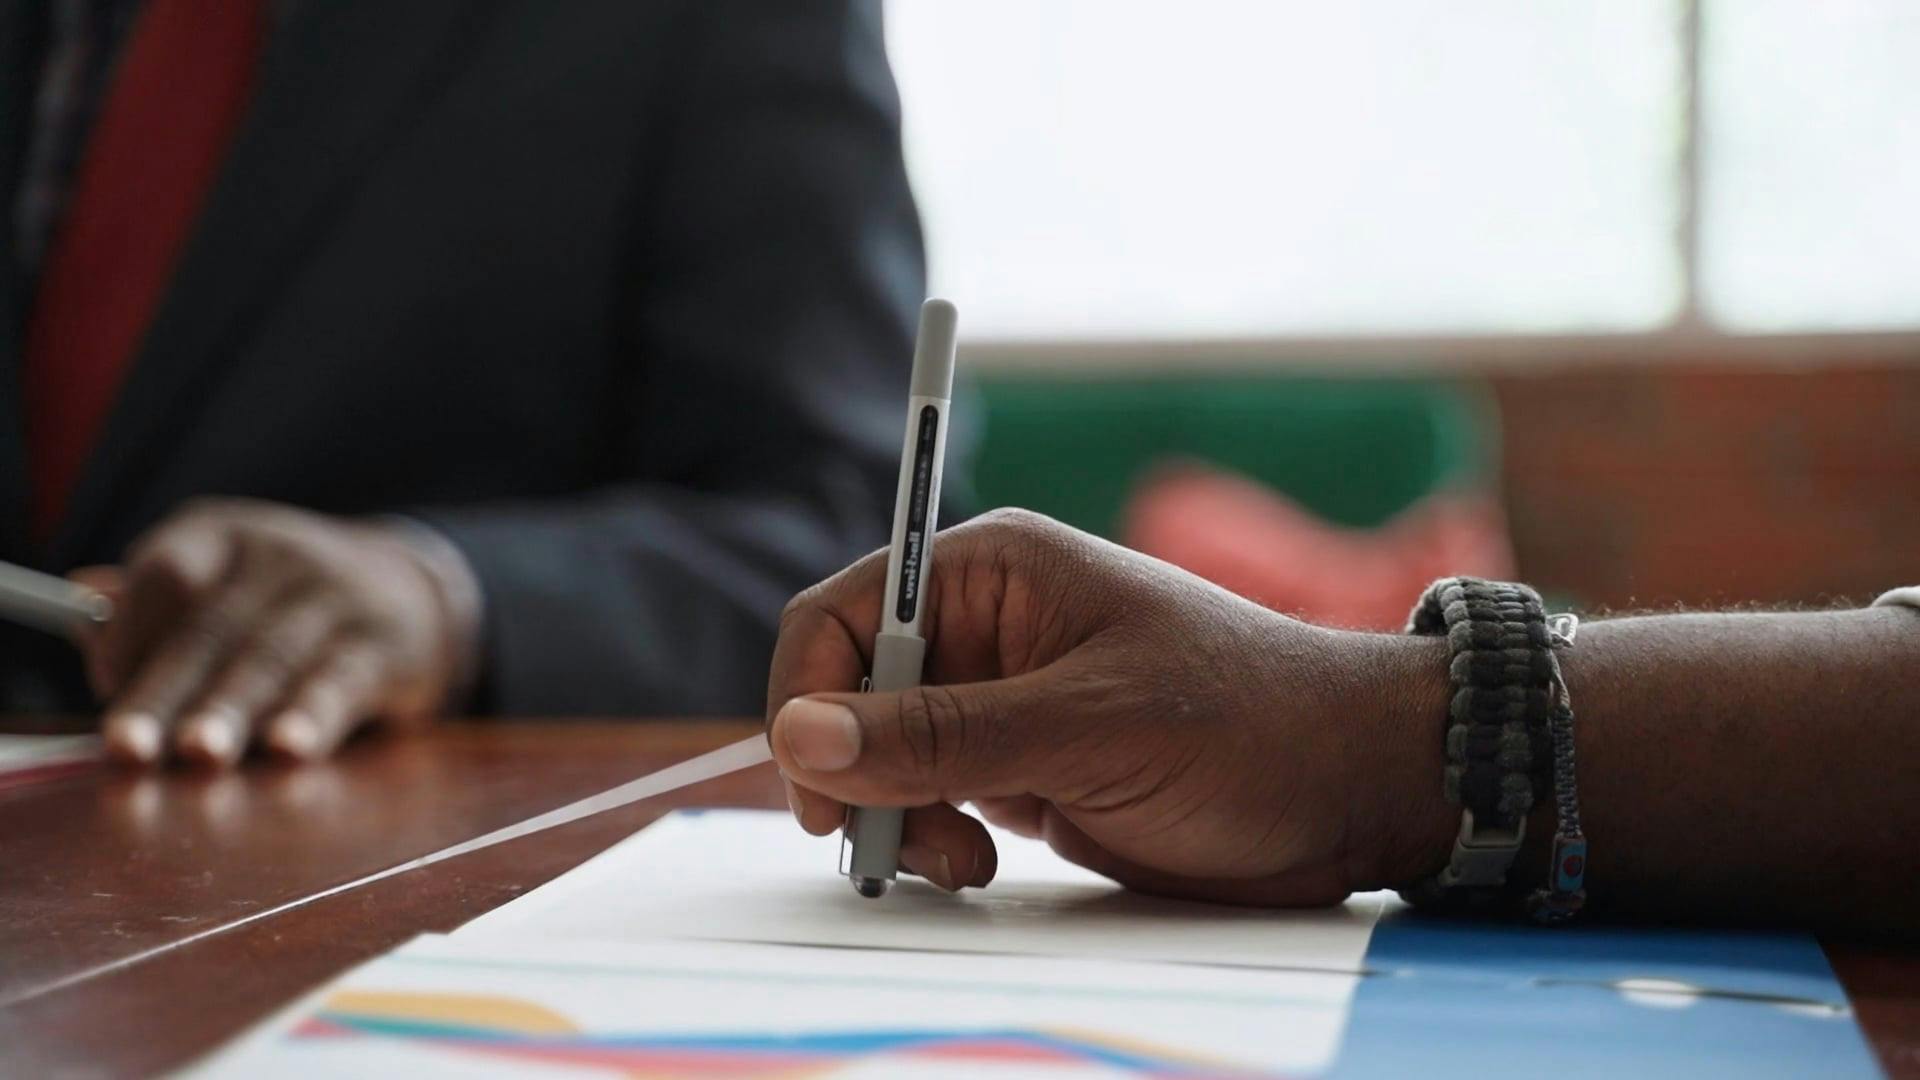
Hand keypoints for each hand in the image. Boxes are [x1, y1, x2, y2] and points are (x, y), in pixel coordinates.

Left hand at [76, 499, 479, 766]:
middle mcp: (280, 557)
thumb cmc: (288, 602)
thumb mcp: (225, 584)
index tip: (105, 689)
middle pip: (211, 628)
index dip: (131, 631)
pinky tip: (289, 749)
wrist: (416, 591)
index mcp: (224, 536)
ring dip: (231, 710)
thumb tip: (79, 608)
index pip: (168, 575)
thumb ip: (154, 606)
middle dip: (166, 692)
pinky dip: (312, 717)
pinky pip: (340, 683)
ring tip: (200, 754)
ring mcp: (337, 598)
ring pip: (271, 659)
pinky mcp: (384, 646)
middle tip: (129, 747)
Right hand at [767, 509, 1455, 904]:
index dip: (809, 694)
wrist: (1353, 789)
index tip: (819, 783)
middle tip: (894, 846)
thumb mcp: (1087, 727)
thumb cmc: (1245, 725)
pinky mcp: (1025, 767)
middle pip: (852, 694)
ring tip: (963, 861)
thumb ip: (943, 735)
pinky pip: (933, 797)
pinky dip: (932, 838)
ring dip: (898, 816)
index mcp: (993, 573)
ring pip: (885, 756)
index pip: (844, 615)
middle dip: (857, 773)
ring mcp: (1004, 702)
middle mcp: (987, 629)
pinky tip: (982, 860)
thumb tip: (801, 733)